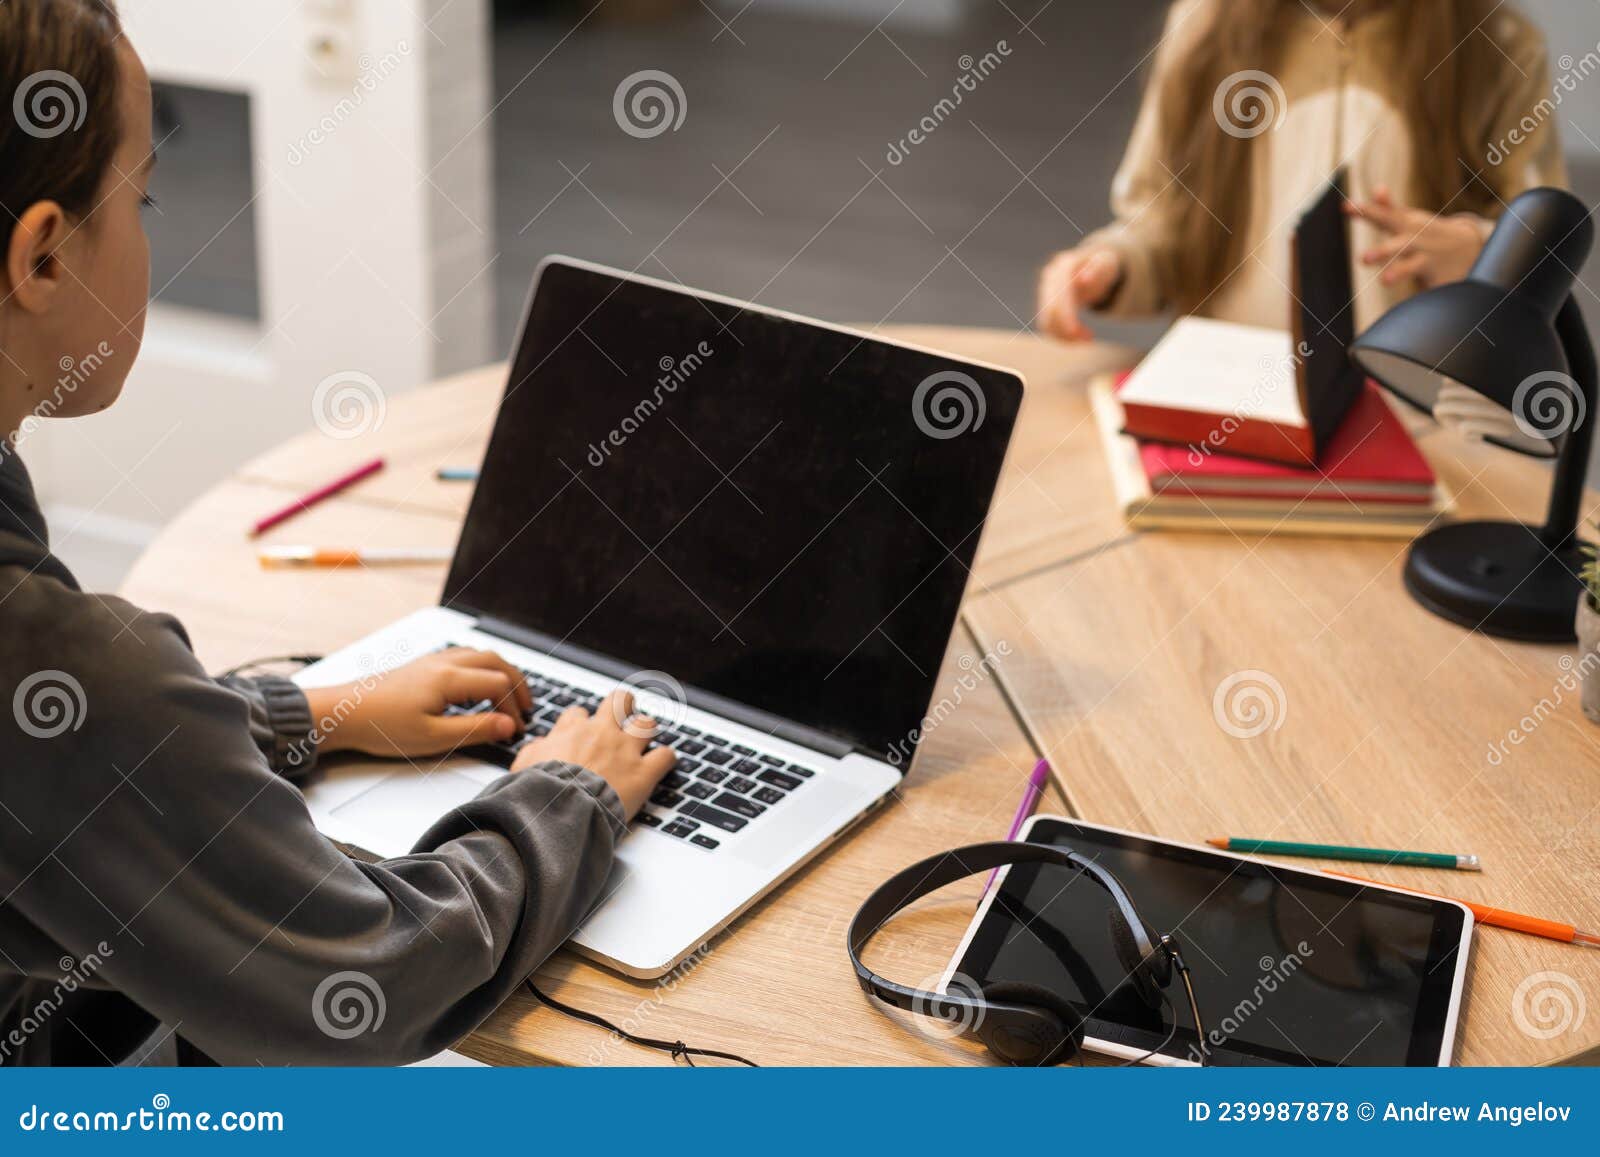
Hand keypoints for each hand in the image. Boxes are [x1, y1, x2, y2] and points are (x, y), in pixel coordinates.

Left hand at [306, 647, 531, 758]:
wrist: (342, 712)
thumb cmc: (380, 726)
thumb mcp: (432, 737)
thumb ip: (474, 730)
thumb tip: (507, 726)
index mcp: (449, 679)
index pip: (498, 685)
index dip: (513, 707)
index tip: (515, 729)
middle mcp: (444, 662)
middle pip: (496, 662)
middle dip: (517, 683)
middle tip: (527, 706)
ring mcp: (433, 660)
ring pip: (481, 655)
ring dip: (502, 672)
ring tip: (510, 694)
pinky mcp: (423, 665)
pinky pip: (464, 656)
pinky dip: (483, 668)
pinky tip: (479, 684)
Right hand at [511, 691, 674, 818]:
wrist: (558, 812)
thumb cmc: (538, 792)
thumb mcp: (523, 766)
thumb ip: (534, 751)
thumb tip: (540, 745)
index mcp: (571, 731)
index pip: (579, 714)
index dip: (582, 722)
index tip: (583, 733)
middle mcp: (601, 733)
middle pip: (619, 701)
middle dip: (623, 708)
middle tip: (623, 720)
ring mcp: (624, 751)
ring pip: (647, 723)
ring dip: (646, 731)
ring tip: (645, 740)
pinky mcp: (643, 773)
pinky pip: (665, 756)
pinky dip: (666, 759)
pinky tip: (662, 764)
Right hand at [1036, 246, 1121, 340]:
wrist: (1093, 267)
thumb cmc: (1102, 266)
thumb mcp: (1106, 264)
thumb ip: (1097, 269)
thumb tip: (1084, 279)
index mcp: (1063, 267)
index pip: (1059, 295)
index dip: (1064, 315)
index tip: (1075, 332)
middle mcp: (1050, 278)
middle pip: (1049, 311)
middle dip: (1066, 330)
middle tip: (1089, 339)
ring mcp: (1046, 291)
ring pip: (1047, 322)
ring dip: (1065, 336)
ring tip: (1089, 338)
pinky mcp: (1046, 305)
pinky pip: (1049, 327)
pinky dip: (1063, 337)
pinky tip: (1081, 336)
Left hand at [1344, 187, 1486, 288]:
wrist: (1469, 247)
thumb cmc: (1426, 233)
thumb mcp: (1409, 219)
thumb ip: (1387, 209)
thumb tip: (1376, 190)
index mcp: (1406, 227)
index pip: (1383, 217)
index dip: (1365, 212)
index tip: (1347, 207)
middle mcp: (1416, 242)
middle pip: (1398, 245)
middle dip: (1382, 251)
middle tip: (1363, 258)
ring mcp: (1428, 260)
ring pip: (1412, 267)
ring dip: (1399, 272)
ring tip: (1384, 280)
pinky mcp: (1438, 280)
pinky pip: (1430, 289)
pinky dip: (1426, 294)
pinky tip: (1415, 306)